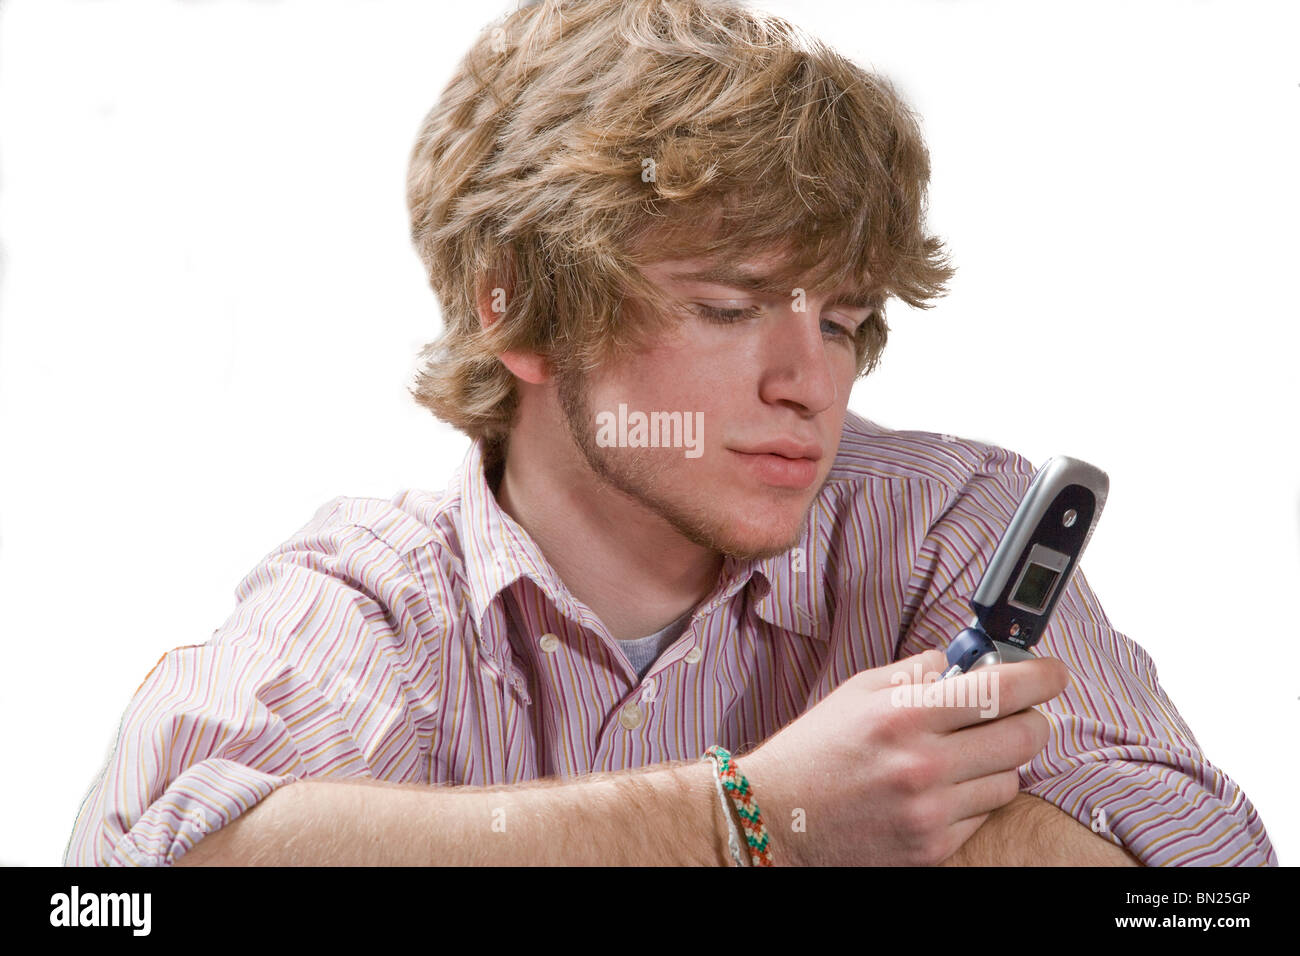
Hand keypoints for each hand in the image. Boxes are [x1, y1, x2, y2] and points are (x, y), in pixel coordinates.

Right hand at [741, 648, 1067, 864]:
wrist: (777, 817)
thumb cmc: (817, 749)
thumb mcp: (860, 691)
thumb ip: (919, 672)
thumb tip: (972, 657)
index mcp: (904, 714)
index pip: (1000, 688)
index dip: (1040, 676)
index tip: (1052, 672)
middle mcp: (922, 764)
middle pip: (1023, 736)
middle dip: (1027, 718)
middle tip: (1011, 712)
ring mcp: (930, 811)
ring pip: (1011, 779)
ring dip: (997, 762)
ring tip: (960, 756)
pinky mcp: (932, 848)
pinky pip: (984, 815)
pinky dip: (972, 799)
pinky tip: (938, 789)